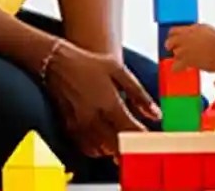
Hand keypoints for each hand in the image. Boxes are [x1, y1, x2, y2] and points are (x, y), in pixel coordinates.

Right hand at [42, 40, 160, 157]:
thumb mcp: (119, 71)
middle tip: (140, 144)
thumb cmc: (90, 64)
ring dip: (116, 149)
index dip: (143, 139)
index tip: (152, 139)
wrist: (57, 63)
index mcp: (109, 103)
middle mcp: (94, 119)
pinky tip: (107, 140)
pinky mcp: (70, 130)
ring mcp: (81, 127)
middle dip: (131, 148)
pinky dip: (100, 150)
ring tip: (124, 141)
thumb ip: (139, 94)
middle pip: (117, 147)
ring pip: (103, 151)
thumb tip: (157, 115)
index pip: (131, 131)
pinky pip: (88, 149)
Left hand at [165, 23, 214, 71]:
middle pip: (169, 42)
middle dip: (171, 47)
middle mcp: (184, 38)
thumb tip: (192, 32)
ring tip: (186, 60)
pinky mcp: (186, 61)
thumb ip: (196, 30)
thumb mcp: (206, 29)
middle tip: (175, 50)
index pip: (173, 31)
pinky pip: (175, 67)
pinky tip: (182, 69)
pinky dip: (177, 69)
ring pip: (174, 54)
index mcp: (189, 29)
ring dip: (178, 57)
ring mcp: (184, 50)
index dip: (172, 36)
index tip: (174, 39)